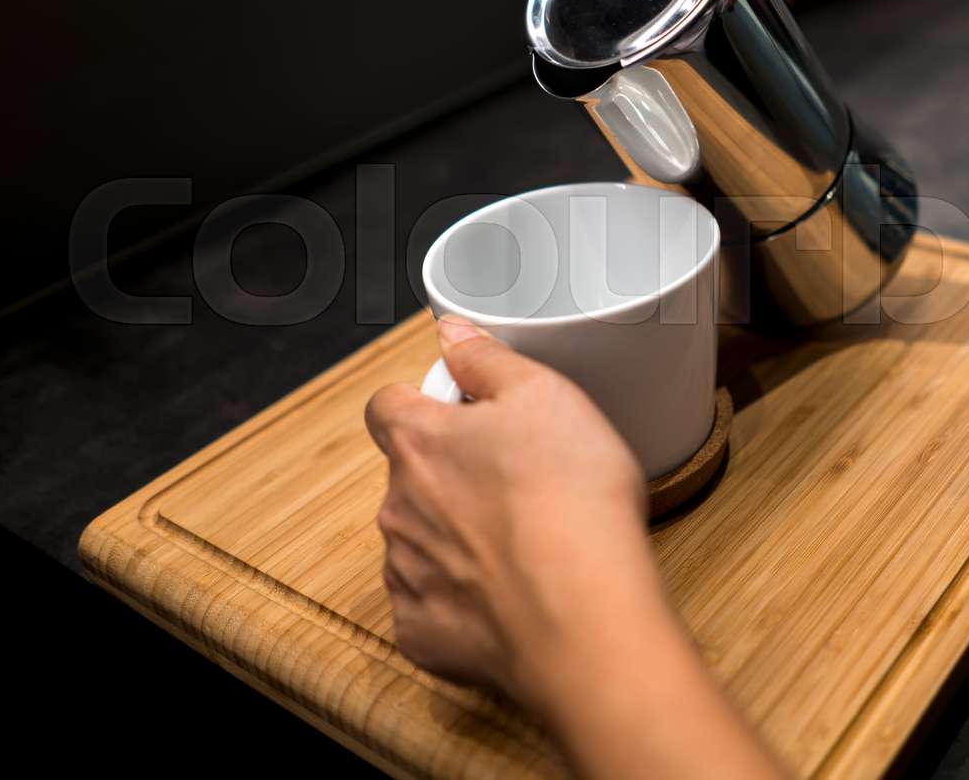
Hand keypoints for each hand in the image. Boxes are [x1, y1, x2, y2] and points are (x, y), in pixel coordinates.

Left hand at [367, 318, 789, 779]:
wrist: (582, 615)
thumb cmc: (570, 498)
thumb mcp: (545, 395)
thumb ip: (487, 360)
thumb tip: (451, 333)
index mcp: (418, 442)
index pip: (386, 405)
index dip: (425, 403)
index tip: (470, 414)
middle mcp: (396, 507)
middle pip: (410, 478)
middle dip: (453, 476)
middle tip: (520, 483)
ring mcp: (405, 575)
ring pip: (422, 542)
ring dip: (458, 538)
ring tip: (526, 545)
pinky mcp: (422, 634)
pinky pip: (434, 607)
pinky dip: (465, 601)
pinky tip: (512, 596)